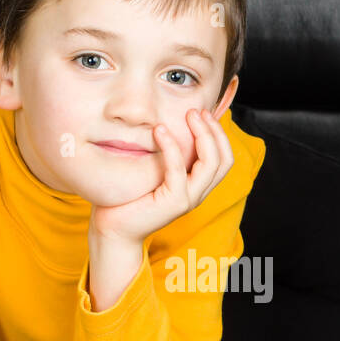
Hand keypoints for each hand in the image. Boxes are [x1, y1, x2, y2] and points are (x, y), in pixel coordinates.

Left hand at [88, 107, 234, 244]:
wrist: (115, 229)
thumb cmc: (131, 197)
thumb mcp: (155, 171)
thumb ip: (167, 155)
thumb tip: (166, 122)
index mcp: (197, 185)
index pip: (224, 158)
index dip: (218, 133)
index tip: (202, 113)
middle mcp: (198, 193)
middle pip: (224, 159)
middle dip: (215, 130)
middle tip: (196, 111)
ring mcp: (189, 199)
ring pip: (211, 163)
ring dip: (202, 134)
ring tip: (188, 115)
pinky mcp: (174, 202)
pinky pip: (178, 169)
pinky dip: (172, 146)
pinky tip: (159, 130)